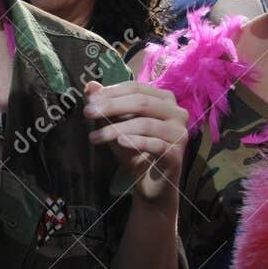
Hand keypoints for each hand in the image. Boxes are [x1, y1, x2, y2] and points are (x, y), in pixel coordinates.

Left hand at [83, 80, 187, 203]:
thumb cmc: (135, 149)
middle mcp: (177, 112)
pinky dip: (135, 141)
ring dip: (116, 129)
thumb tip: (90, 86)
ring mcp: (179, 132)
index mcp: (164, 99)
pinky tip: (119, 142)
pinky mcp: (176, 153)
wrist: (151, 182)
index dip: (112, 92)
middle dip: (112, 106)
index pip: (136, 88)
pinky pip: (154, 144)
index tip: (89, 101)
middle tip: (88, 113)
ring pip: (145, 124)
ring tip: (95, 137)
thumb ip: (106, 104)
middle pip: (141, 102)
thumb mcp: (116, 124)